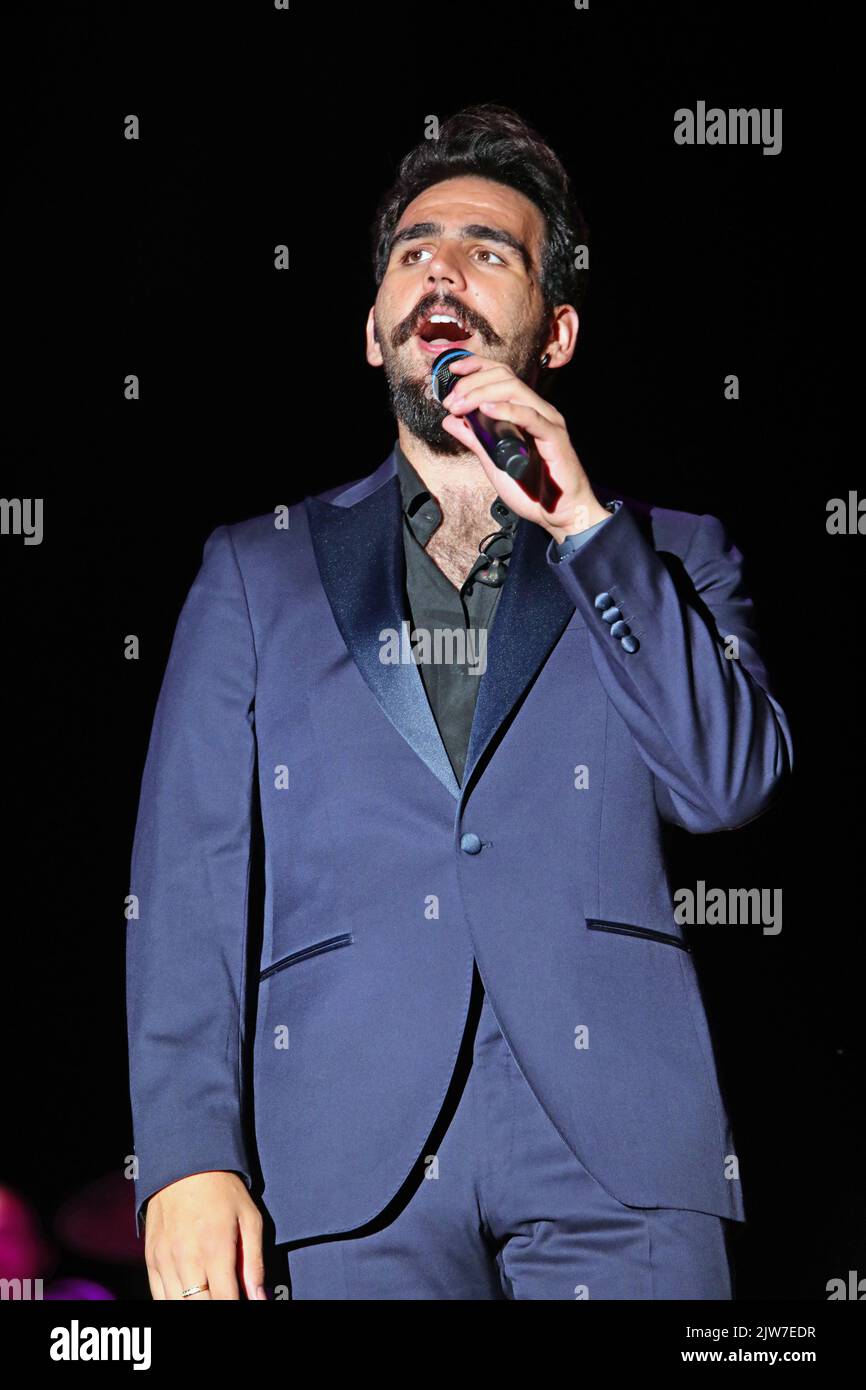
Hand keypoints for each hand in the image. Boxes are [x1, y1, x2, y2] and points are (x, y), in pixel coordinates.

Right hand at [143, 1170, 266, 1300]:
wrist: (184, 1163)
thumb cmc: (222, 1190)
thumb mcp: (250, 1218)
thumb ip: (255, 1263)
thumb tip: (260, 1299)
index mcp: (216, 1249)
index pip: (226, 1301)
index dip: (237, 1309)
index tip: (244, 1305)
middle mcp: (187, 1259)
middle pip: (200, 1307)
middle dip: (216, 1309)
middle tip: (226, 1297)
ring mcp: (165, 1260)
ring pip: (176, 1306)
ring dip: (195, 1305)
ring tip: (209, 1296)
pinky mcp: (151, 1258)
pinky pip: (158, 1296)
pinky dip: (173, 1302)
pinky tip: (187, 1297)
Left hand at [439, 354, 610, 542]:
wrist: (558, 516)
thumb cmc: (531, 490)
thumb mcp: (493, 462)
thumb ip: (474, 439)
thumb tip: (450, 420)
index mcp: (525, 411)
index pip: (501, 375)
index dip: (476, 366)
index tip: (450, 369)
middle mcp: (538, 410)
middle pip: (505, 377)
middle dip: (472, 382)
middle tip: (449, 400)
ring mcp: (548, 421)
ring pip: (515, 390)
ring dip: (481, 393)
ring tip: (459, 405)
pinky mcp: (555, 437)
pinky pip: (530, 417)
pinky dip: (506, 409)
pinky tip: (485, 409)